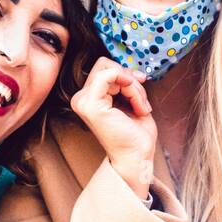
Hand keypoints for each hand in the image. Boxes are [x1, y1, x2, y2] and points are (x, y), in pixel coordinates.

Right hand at [69, 57, 155, 197]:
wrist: (137, 156)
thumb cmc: (135, 133)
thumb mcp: (130, 99)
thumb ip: (124, 82)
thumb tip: (130, 69)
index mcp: (89, 98)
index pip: (105, 68)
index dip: (126, 73)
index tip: (141, 85)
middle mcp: (81, 99)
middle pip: (105, 65)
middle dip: (129, 78)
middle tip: (140, 98)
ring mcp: (83, 102)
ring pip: (110, 70)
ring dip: (133, 86)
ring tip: (140, 106)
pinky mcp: (90, 105)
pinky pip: (108, 75)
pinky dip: (129, 85)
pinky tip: (137, 104)